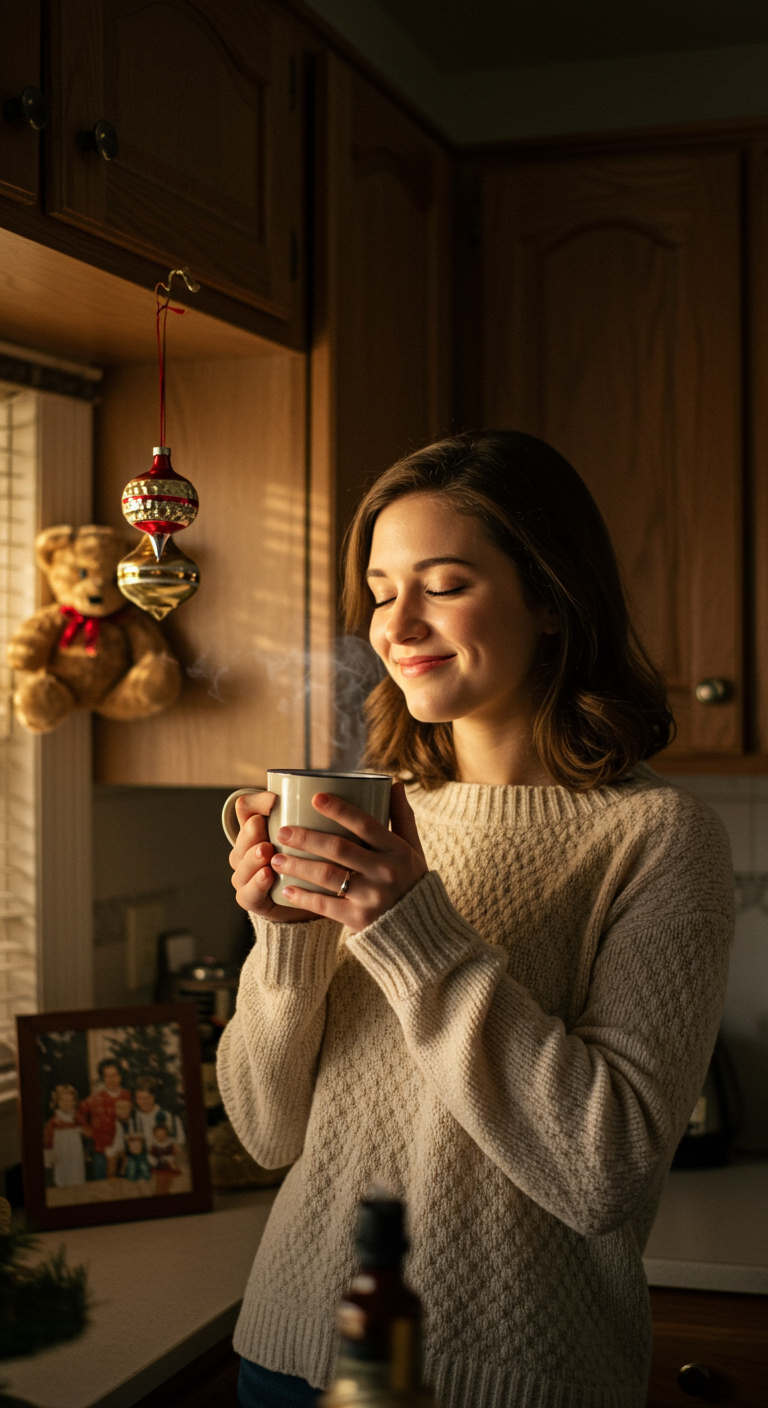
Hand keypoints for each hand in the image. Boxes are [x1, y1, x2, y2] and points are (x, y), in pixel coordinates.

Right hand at [229, 791, 317, 922]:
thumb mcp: (318, 836)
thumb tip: (332, 796)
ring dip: (252, 857)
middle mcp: (246, 851)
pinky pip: (248, 893)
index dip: (258, 803)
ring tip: (266, 851)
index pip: (246, 809)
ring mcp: (245, 876)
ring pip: (240, 863)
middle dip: (251, 832)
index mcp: (256, 830)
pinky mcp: (251, 899)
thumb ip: (320, 817)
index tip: (275, 799)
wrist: (310, 903)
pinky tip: (267, 875)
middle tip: (263, 826)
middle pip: (241, 837)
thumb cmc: (313, 860)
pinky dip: (257, 883)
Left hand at [270, 781, 427, 933]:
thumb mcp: (413, 849)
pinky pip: (326, 906)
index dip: (340, 810)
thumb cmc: (411, 882)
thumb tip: (394, 783)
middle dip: (306, 838)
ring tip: (276, 858)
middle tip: (282, 831)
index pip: (365, 824)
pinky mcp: (360, 920)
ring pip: (328, 876)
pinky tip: (286, 889)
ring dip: (298, 865)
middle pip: (339, 848)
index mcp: (397, 850)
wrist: (420, 931)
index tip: (315, 798)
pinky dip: (304, 897)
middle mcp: (385, 871)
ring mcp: (372, 897)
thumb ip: (402, 817)